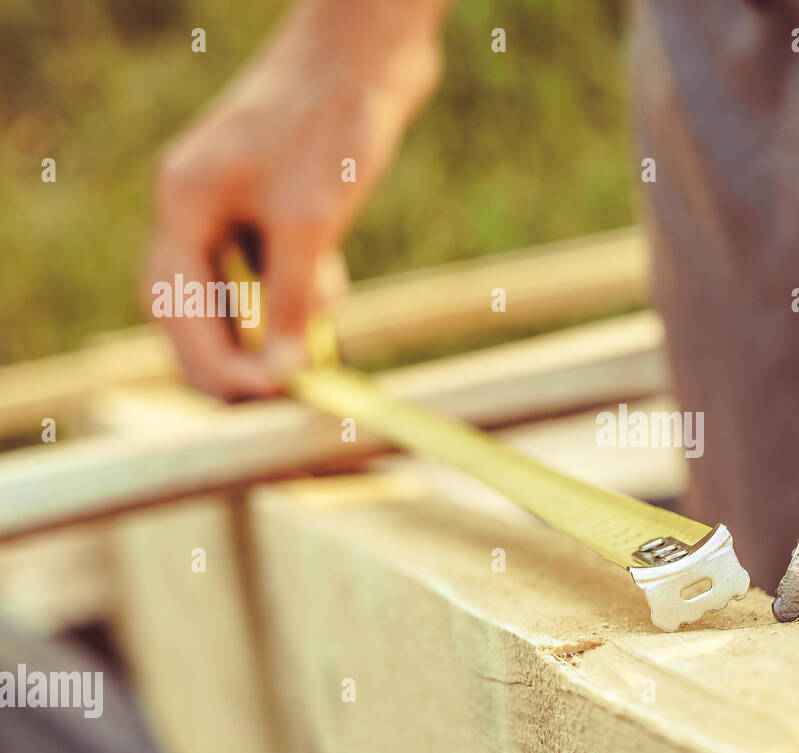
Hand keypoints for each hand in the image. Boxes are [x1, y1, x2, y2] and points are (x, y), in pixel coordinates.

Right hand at [140, 0, 443, 397]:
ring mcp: (233, 200)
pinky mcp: (273, 198)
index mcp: (183, 204)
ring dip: (268, 326)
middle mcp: (196, 205)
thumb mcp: (311, 223)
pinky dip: (295, 291)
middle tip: (275, 398)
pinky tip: (330, 291)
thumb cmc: (333, 126)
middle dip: (230, 356)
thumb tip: (283, 372)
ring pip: (235, 289)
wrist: (369, 53)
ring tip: (311, 350)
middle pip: (192, 306)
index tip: (261, 397)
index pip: (174, 307)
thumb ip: (292, 300)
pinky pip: (270, 266)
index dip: (212, 363)